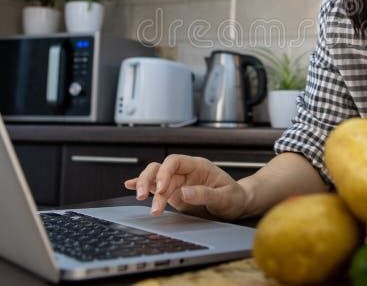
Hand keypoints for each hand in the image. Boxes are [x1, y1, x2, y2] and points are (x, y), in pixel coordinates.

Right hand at [123, 155, 248, 220]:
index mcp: (198, 166)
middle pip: (160, 168)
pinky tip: (129, 185)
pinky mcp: (174, 193)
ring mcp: (178, 182)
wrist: (237, 204)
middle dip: (148, 180)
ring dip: (144, 186)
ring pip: (154, 177)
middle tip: (142, 197)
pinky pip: (155, 187)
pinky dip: (142, 185)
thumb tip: (184, 192)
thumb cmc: (234, 197)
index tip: (161, 189)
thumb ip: (205, 194)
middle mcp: (185, 172)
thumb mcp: (225, 197)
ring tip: (139, 198)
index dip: (164, 173)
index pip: (175, 162)